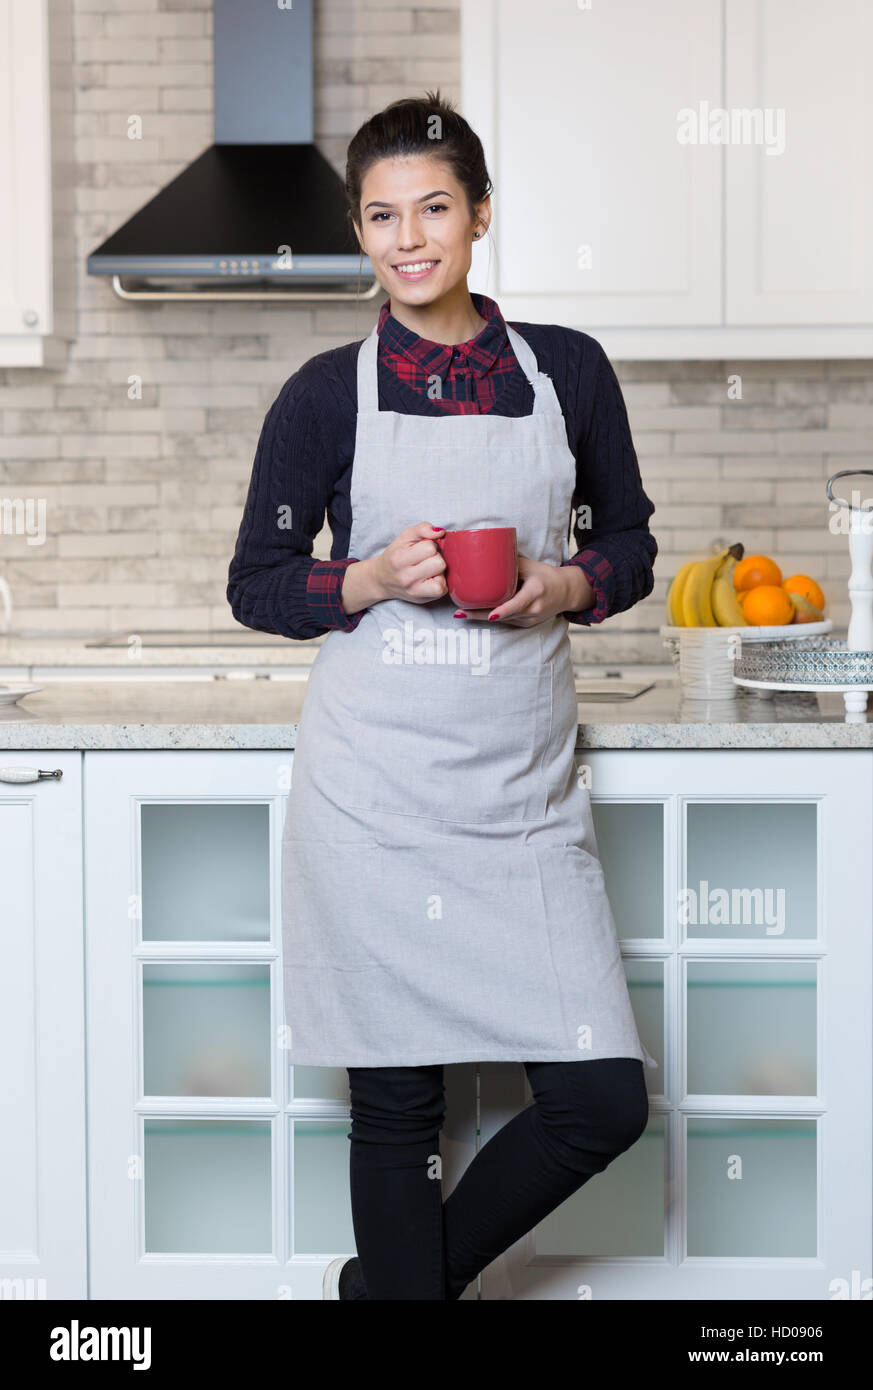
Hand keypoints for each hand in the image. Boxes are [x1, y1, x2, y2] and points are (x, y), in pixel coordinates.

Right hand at [371, 522, 447, 604]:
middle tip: (424, 560)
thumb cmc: (396, 556)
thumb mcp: (404, 537)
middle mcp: (406, 578)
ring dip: (438, 571)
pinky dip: (439, 582)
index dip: (429, 545)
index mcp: (399, 559)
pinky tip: (429, 579)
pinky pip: (442, 589)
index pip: (429, 547)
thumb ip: (422, 529)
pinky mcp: (423, 600)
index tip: (420, 549)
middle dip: (435, 558)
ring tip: (427, 569)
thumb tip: (441, 532)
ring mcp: (415, 591)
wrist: (382, 580)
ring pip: (442, 576)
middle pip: (439, 562)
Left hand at [454, 555, 592, 626]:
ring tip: (462, 612)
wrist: (567, 592)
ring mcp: (530, 619)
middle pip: (504, 615)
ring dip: (482, 617)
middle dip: (481, 616)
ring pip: (503, 620)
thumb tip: (485, 554)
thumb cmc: (546, 576)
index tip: (490, 615)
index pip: (518, 604)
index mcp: (536, 593)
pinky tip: (476, 613)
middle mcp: (533, 609)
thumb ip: (510, 563)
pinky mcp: (526, 624)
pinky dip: (493, 616)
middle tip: (460, 613)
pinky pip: (507, 620)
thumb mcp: (530, 566)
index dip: (503, 611)